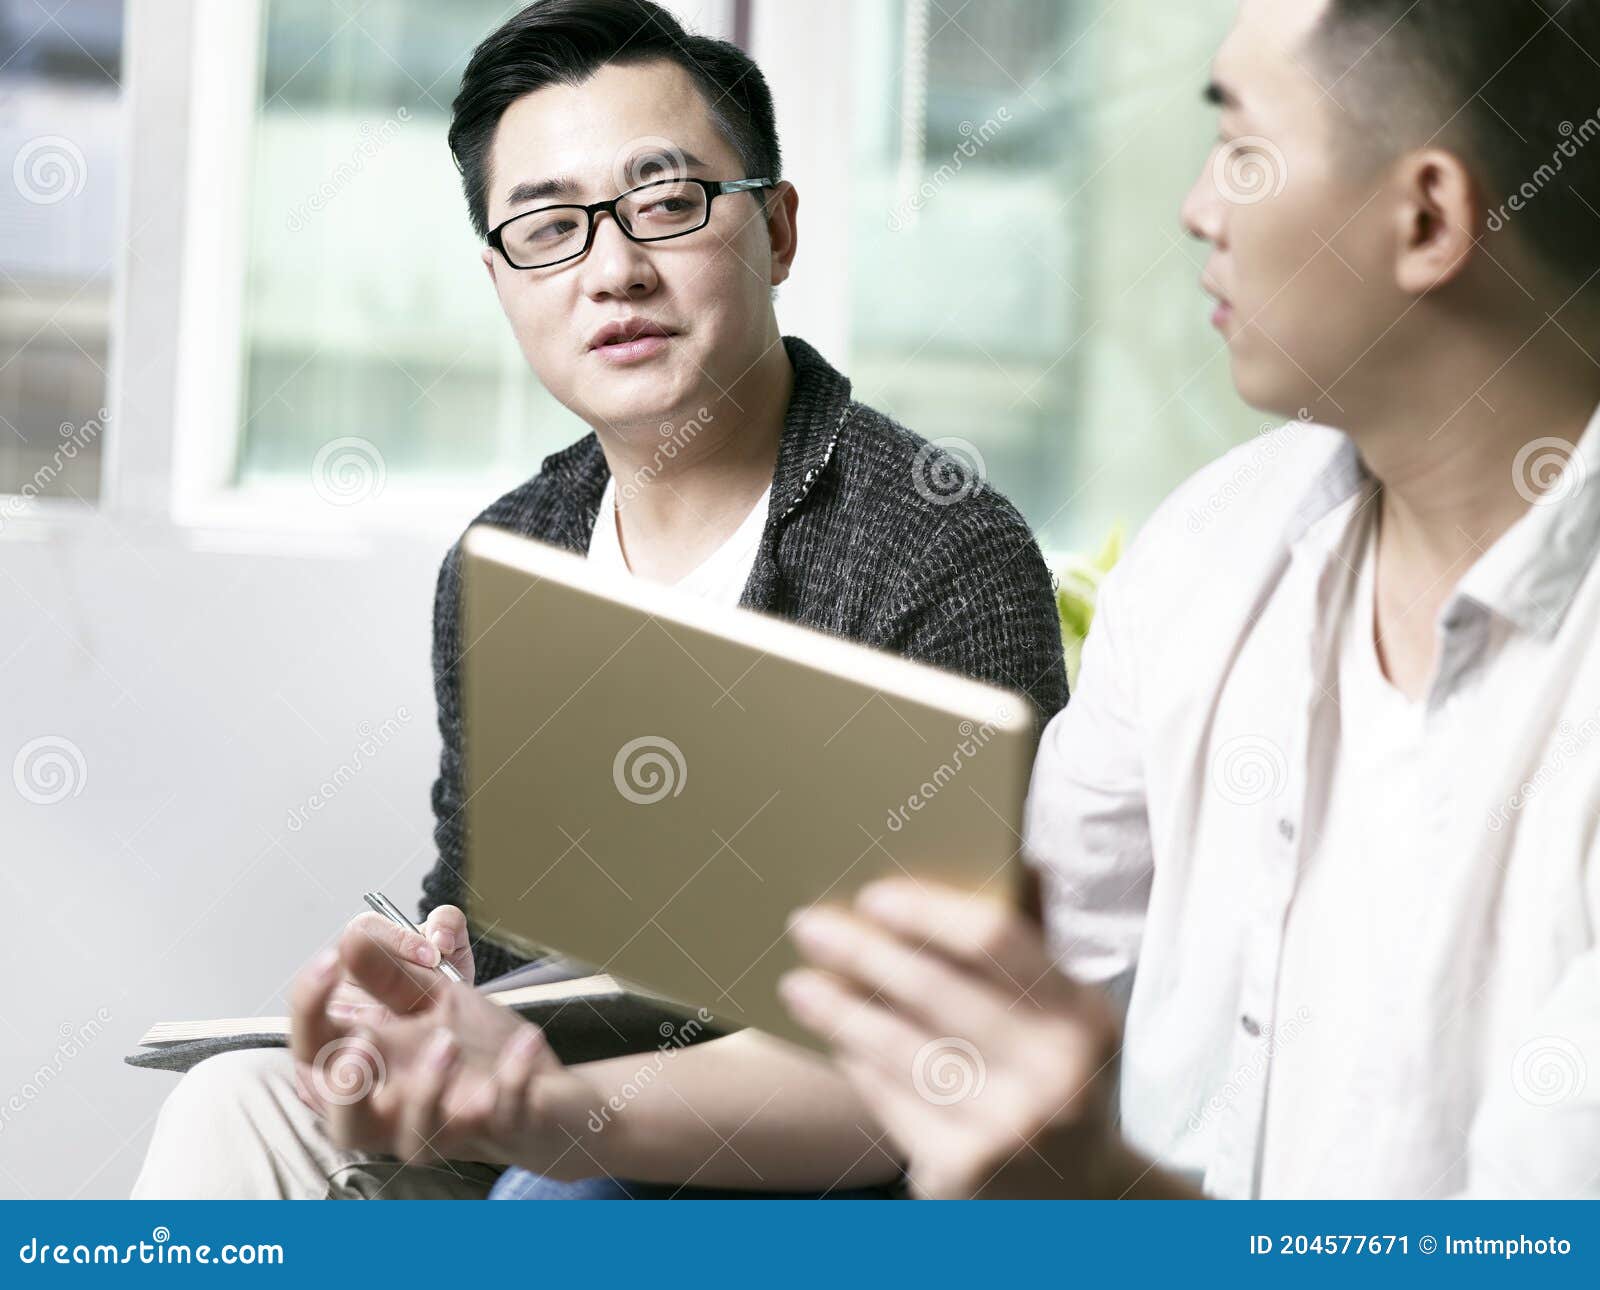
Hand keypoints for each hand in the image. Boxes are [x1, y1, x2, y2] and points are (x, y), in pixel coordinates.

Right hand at [287, 916, 602, 1173]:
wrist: (544, 1087)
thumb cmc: (472, 1044)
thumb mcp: (432, 998)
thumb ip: (392, 974)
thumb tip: (350, 939)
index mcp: (371, 1073)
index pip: (312, 1052)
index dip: (309, 1008)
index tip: (329, 957)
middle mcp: (397, 1114)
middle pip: (346, 1127)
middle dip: (347, 1093)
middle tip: (361, 1043)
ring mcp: (449, 1130)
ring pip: (419, 1138)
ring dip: (428, 1090)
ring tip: (446, 1041)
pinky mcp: (503, 1128)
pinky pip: (506, 1115)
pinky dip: (515, 1079)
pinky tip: (527, 1039)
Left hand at [779, 878, 1166, 1198]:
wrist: (1078, 1203)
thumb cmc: (1055, 1077)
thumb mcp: (1066, 1015)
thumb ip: (1035, 945)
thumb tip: (1024, 858)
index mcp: (1079, 1015)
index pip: (993, 939)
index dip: (925, 912)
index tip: (872, 898)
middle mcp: (1051, 1073)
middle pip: (931, 990)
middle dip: (860, 953)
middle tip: (807, 925)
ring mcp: (1005, 1129)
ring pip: (897, 1049)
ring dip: (837, 1011)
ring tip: (798, 983)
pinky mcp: (961, 1173)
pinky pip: (888, 1100)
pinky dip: (856, 1065)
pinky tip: (834, 1040)